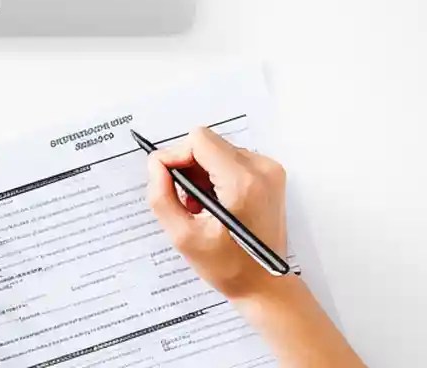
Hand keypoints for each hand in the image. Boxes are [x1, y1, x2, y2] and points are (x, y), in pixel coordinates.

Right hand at [145, 127, 288, 300]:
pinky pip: (231, 160)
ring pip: (217, 151)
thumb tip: (155, 163)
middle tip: (185, 202)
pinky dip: (216, 177)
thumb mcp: (183, 236)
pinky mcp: (270, 176)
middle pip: (208, 144)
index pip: (199, 141)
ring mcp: (270, 171)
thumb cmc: (228, 267)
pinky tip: (214, 204)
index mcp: (243, 182)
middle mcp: (262, 169)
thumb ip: (161, 195)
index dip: (175, 156)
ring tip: (199, 207)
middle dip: (188, 168)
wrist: (265, 286)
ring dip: (201, 174)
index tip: (166, 180)